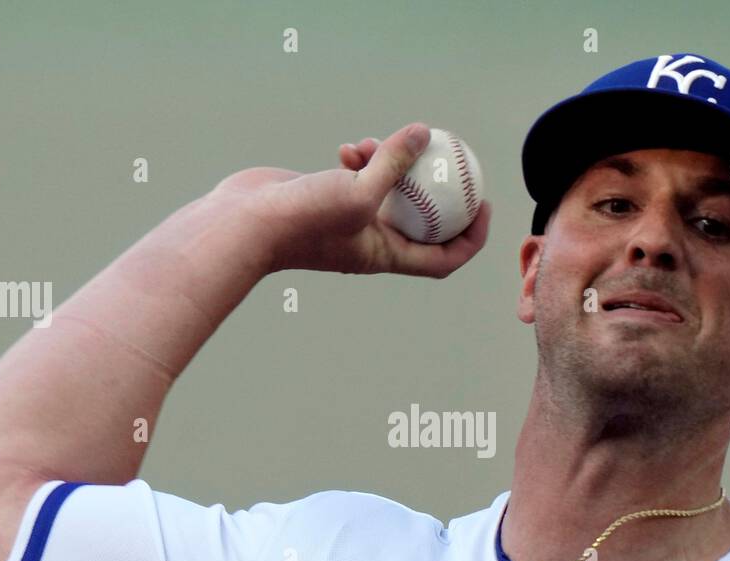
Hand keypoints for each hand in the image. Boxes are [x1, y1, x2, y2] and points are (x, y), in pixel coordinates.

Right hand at [212, 123, 490, 277]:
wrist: (245, 223)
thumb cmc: (303, 220)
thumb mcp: (360, 191)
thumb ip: (395, 164)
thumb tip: (424, 132)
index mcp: (386, 256)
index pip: (443, 258)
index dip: (471, 237)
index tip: (484, 206)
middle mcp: (371, 242)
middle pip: (421, 220)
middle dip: (437, 191)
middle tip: (454, 160)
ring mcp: (348, 220)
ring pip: (387, 190)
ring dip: (390, 163)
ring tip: (376, 144)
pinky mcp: (328, 198)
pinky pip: (358, 176)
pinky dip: (360, 159)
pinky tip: (348, 147)